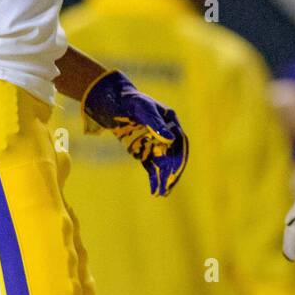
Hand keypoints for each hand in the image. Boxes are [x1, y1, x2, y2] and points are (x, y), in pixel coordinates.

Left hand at [82, 71, 187, 195]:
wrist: (114, 100)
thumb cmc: (131, 101)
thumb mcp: (144, 109)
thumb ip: (156, 123)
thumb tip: (170, 139)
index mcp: (171, 122)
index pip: (180, 143)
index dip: (179, 157)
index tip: (174, 170)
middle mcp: (166, 133)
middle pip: (174, 155)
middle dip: (172, 172)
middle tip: (168, 187)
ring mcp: (155, 142)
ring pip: (163, 163)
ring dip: (164, 178)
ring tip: (163, 193)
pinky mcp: (144, 149)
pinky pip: (151, 165)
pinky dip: (154, 177)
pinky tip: (154, 190)